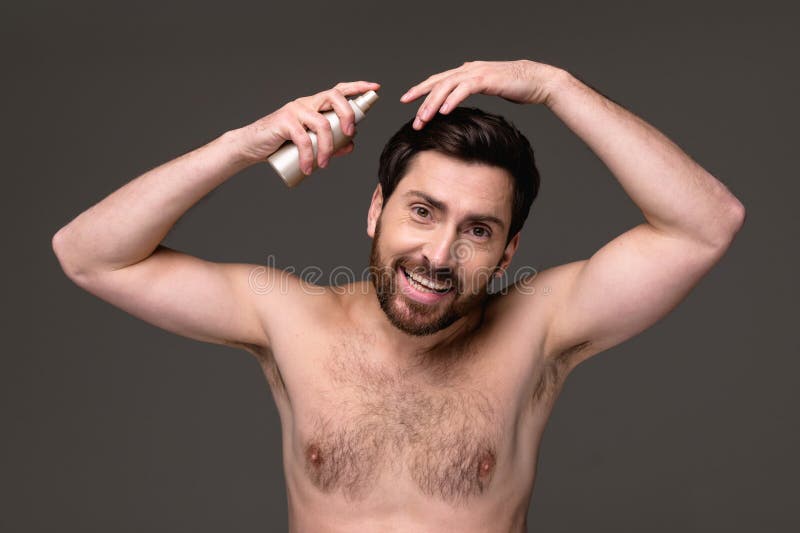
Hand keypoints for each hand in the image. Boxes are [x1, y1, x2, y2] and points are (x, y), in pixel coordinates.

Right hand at [238, 80, 380, 171]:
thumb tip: (352, 145)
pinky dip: (308, 156)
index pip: (339, 90)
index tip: (375, 88)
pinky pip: (303, 139)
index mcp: (316, 105)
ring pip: (322, 124)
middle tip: (350, 136)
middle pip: (334, 98)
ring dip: (327, 148)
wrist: (254, 147)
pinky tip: (308, 168)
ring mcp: (295, 110)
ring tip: (323, 166)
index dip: (357, 87)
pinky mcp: (284, 121)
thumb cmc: (283, 144)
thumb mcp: (312, 145)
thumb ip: (332, 144)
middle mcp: (307, 103)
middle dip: (348, 115)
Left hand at [399, 60, 562, 129]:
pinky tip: (443, 111)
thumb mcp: (488, 88)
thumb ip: (473, 90)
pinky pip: (464, 89)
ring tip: (424, 119)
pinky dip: (452, 100)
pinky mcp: (486, 79)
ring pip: (447, 86)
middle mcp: (469, 69)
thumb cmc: (516, 86)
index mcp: (467, 71)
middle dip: (422, 101)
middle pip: (438, 83)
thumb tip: (460, 100)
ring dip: (433, 104)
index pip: (438, 80)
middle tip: (414, 120)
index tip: (407, 100)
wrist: (538, 80)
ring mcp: (477, 73)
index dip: (421, 89)